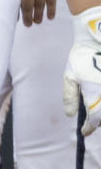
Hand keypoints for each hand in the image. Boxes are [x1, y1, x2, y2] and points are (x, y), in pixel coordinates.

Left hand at [18, 0, 57, 26]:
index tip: (14, 20)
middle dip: (28, 17)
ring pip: (41, 5)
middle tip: (28, 25)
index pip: (16, 0)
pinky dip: (51, 9)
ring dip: (39, 15)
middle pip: (29, 5)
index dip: (16, 11)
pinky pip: (52, 0)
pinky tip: (50, 16)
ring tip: (38, 22)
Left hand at [65, 6, 100, 133]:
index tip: (84, 131)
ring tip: (97, 114)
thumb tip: (70, 114)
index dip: (89, 127)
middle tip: (91, 123)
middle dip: (98, 120)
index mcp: (95, 94)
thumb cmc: (82, 56)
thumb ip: (70, 97)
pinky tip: (99, 100)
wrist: (99, 37)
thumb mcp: (70, 76)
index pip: (95, 119)